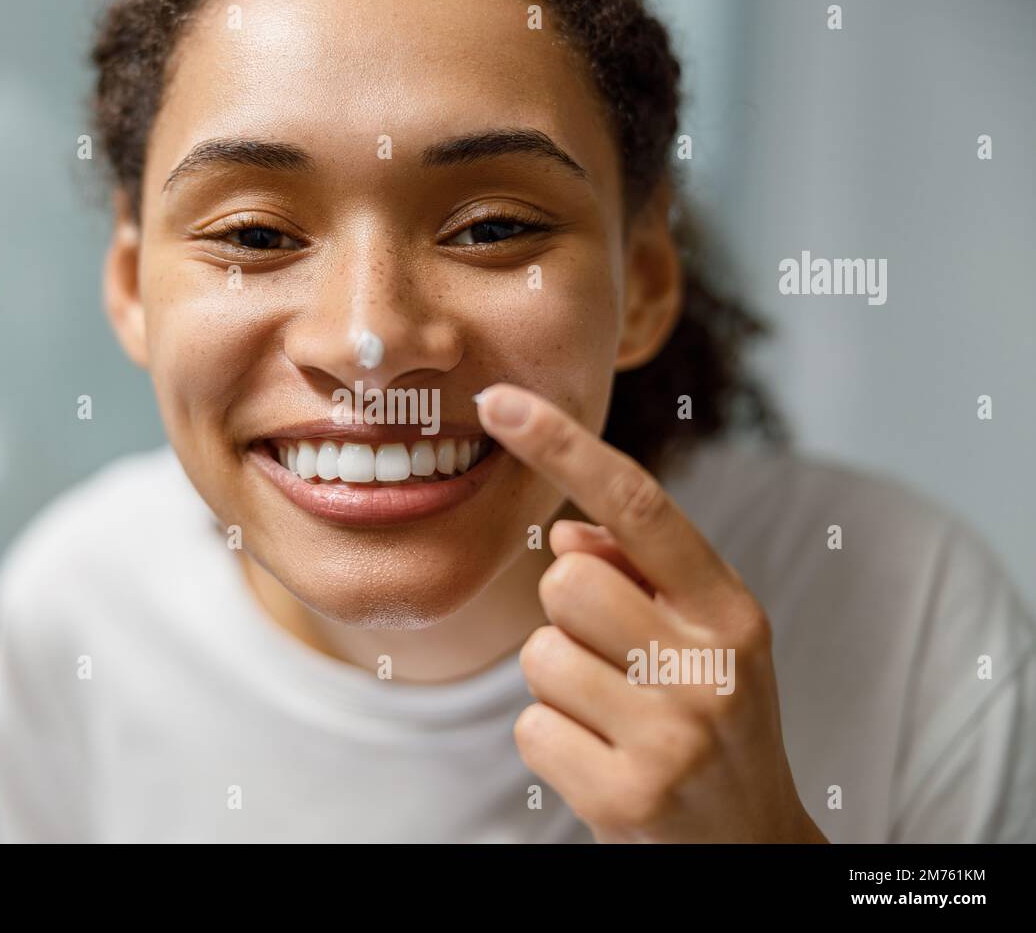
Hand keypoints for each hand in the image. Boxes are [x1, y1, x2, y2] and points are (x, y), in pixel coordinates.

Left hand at [475, 383, 825, 842]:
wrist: (752, 850)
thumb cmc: (713, 723)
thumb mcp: (706, 640)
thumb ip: (643, 577)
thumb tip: (567, 536)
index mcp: (730, 610)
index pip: (640, 506)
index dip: (565, 447)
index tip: (499, 400)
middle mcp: (710, 665)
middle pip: (564, 585)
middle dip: (567, 618)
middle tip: (613, 664)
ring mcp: (671, 735)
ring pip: (539, 656)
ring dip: (559, 686)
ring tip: (614, 720)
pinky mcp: (627, 794)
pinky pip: (529, 726)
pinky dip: (552, 742)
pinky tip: (604, 764)